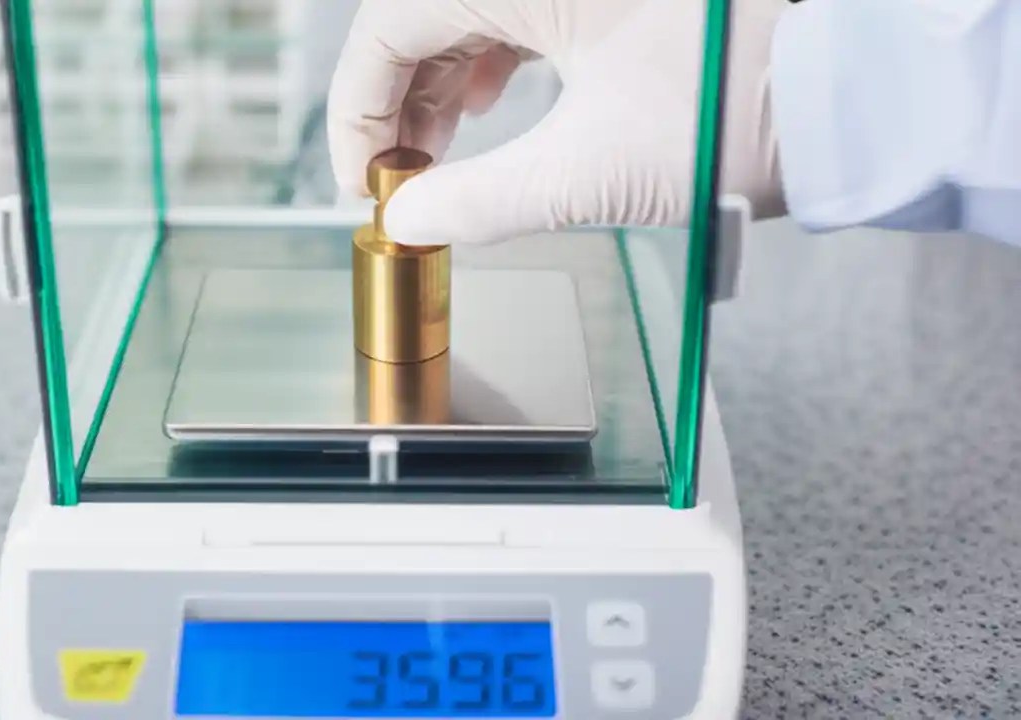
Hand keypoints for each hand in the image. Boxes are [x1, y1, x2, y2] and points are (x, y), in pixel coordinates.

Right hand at [327, 0, 786, 245]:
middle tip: (395, 178)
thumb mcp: (592, 171)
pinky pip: (513, 9)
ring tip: (435, 155)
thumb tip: (408, 222)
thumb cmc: (735, 110)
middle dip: (395, 100)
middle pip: (419, 14)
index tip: (363, 179)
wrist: (849, 90)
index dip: (359, 106)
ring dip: (437, 81)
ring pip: (465, 11)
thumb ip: (481, 202)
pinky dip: (487, 60)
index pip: (390, 22)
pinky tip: (487, 105)